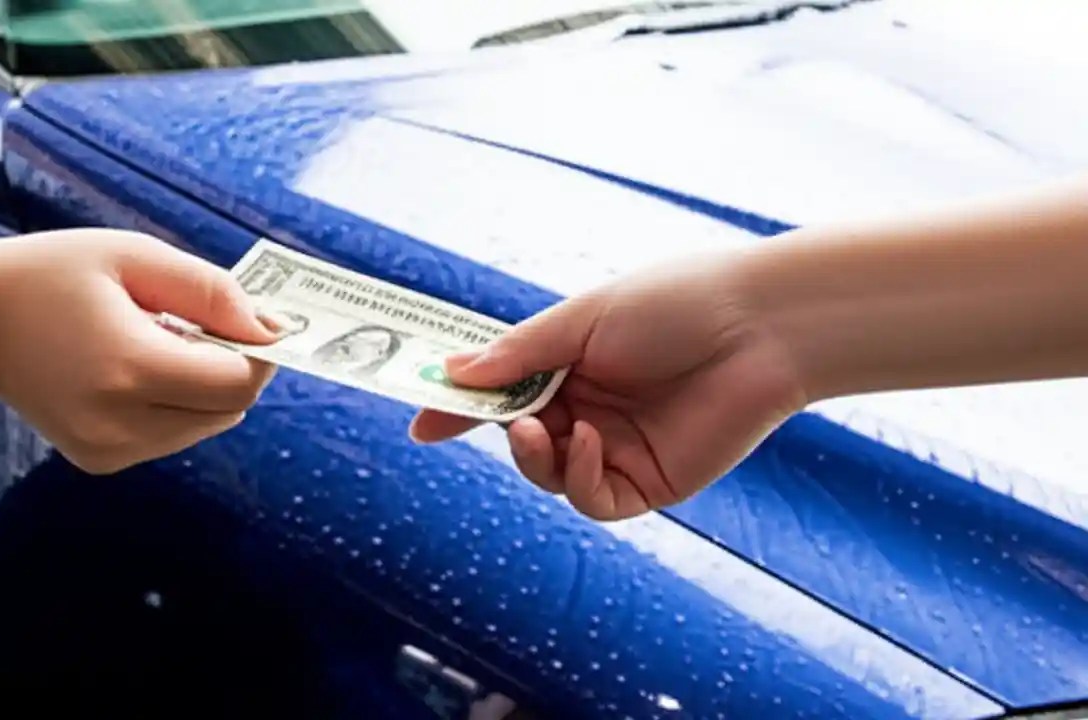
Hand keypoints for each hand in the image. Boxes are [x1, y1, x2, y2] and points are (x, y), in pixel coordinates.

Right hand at [0, 229, 276, 473]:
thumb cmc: (54, 275)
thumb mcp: (136, 257)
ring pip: (205, 425)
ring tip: (153, 342)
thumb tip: (272, 329)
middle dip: (231, 368)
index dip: (258, 353)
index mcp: (129, 369)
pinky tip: (132, 369)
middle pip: (227, 409)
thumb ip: (212, 293)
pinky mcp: (100, 460)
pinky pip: (172, 434)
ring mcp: (107, 450)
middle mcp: (119, 424)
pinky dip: (174, 403)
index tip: (250, 320)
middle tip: (196, 324)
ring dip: (203, 387)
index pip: (237, 384)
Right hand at [409, 257, 805, 520]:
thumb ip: (518, 355)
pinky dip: (577, 477)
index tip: (419, 421)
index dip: (461, 406)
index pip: (504, 390)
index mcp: (572, 361)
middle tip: (485, 419)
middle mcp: (590, 406)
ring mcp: (618, 446)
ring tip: (539, 430)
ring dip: (532, 457)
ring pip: (548, 474)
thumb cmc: (676, 303)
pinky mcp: (650, 480)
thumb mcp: (581, 321)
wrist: (761, 326)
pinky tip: (588, 442)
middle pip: (519, 434)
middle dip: (495, 430)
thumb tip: (450, 375)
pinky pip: (593, 498)